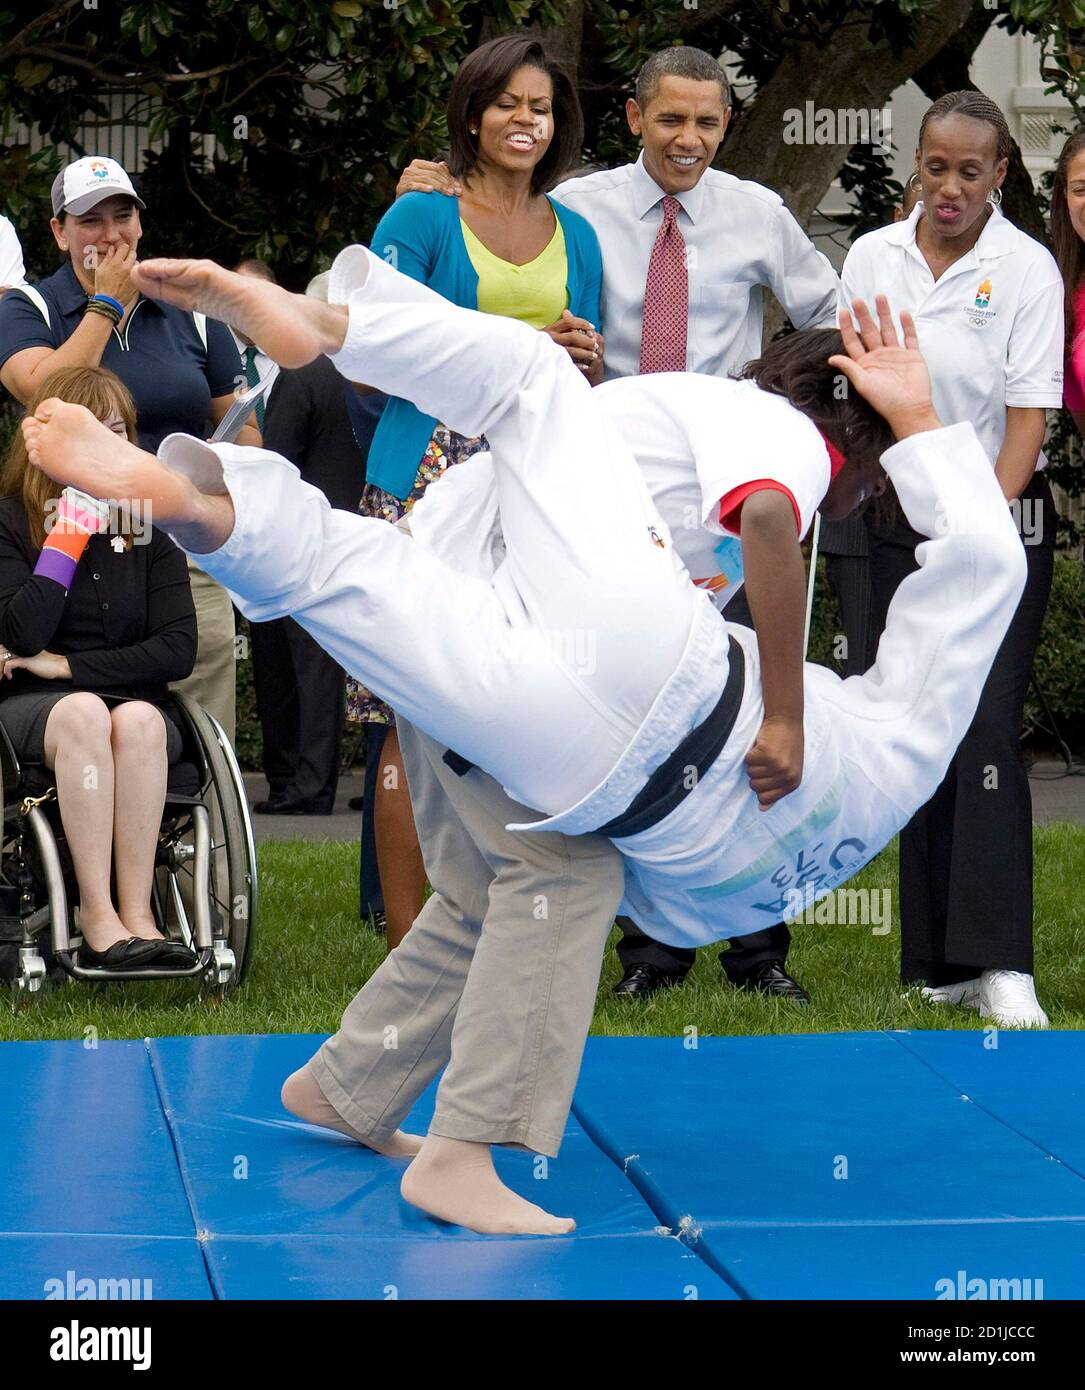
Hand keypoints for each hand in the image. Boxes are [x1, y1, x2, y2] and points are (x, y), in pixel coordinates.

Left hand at [0, 648, 70, 680]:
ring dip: (0, 669)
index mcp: (22, 645)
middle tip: (0, 675)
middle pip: (1, 652)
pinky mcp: (25, 660)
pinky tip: (10, 676)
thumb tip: (9, 663)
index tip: (1, 669)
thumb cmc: (48, 664)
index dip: (0, 658)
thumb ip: (20, 658)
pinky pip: (9, 664)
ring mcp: (23, 652)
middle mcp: (21, 646)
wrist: (60, 666)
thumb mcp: (31, 658)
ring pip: (3, 658)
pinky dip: (6, 671)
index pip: (3, 648)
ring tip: (1, 677)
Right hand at [93, 241, 138, 307]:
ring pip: (137, 263)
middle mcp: (127, 267)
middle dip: (129, 255)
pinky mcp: (137, 283)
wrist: (109, 302)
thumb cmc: (102, 286)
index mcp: (117, 262)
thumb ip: (108, 258)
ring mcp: (133, 275)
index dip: (122, 248)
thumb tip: (112, 248)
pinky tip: (128, 278)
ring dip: (133, 264)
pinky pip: (139, 273)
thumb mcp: (100, 270)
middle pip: (133, 253)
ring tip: (126, 270)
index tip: (121, 251)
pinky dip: (135, 273)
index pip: (125, 247)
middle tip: (124, 259)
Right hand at [396, 159, 460, 197]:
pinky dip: (422, 187)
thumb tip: (448, 168)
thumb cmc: (420, 195)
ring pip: (426, 179)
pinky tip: (431, 190)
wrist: (404, 208)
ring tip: (448, 194)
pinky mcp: (401, 187)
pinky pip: (414, 185)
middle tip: (455, 192)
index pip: (437, 167)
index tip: (458, 188)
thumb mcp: (431, 184)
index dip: (449, 177)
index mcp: (418, 164)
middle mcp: (410, 168)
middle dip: (446, 183)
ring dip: (439, 186)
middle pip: (433, 173)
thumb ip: (439, 175)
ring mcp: (405, 177)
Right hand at [541, 311, 601, 375]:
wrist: (524, 355)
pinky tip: (586, 366)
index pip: (570, 322)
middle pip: (573, 336)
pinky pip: (569, 364)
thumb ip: (559, 323)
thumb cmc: (540, 342)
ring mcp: (552, 351)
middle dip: (587, 340)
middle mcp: (552, 338)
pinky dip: (579, 365)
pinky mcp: (553, 362)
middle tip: (595, 344)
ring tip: (594, 355)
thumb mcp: (548, 330)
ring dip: (586, 353)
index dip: (583, 323)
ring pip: (573, 350)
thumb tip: (567, 311)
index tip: (592, 327)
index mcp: (551, 329)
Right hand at [745, 715, 803, 810]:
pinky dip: (751, 752)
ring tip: (767, 751)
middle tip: (768, 759)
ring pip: (750, 773)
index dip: (760, 784)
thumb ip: (776, 790)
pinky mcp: (767, 754)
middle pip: (755, 786)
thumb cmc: (786, 745)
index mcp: (793, 783)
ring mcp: (777, 766)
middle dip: (756, 772)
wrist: (786, 720)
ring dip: (754, 761)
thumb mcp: (787, 770)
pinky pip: (748, 760)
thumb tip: (762, 809)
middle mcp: (786, 776)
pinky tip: (763, 745)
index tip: (768, 772)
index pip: (764, 798)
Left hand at [827, 296, 939, 438]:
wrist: (910, 408)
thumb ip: (849, 368)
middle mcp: (879, 356)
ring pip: (888, 329)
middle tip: (858, 300)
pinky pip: (909, 337)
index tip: (843, 312)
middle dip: (864, 315)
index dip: (847, 327)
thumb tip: (831, 358)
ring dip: (884, 314)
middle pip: (870, 331)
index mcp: (865, 363)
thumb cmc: (885, 400)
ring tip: (879, 297)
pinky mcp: (912, 355)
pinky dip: (907, 325)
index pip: (853, 341)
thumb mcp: (863, 384)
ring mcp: (896, 354)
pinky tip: (903, 313)